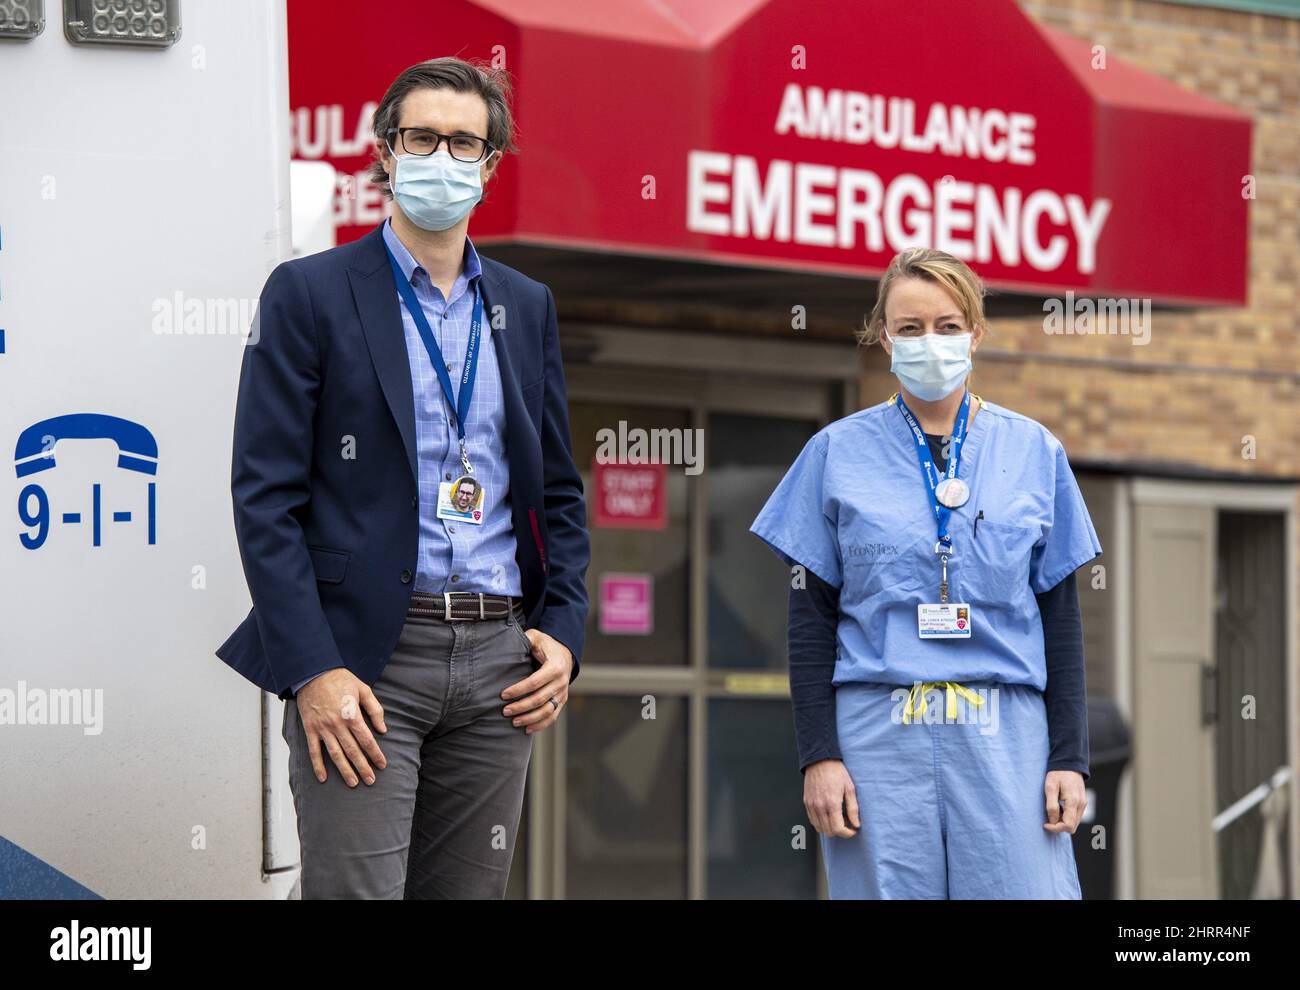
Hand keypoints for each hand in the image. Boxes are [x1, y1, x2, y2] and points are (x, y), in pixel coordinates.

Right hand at [296, 668, 387, 786]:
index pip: (367, 740)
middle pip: (353, 751)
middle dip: (363, 767)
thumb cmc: (341, 679)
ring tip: (353, 783)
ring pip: (335, 754)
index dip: (375, 754)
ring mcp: (322, 728)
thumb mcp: (363, 690)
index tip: (382, 765)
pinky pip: (314, 751)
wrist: (313, 672)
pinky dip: (318, 765)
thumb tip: (383, 729)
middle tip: (371, 781)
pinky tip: (323, 778)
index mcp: (352, 715)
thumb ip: (375, 710)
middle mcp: (337, 724)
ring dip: (344, 770)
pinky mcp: (310, 729)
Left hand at [501, 630, 572, 734]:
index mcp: (555, 666)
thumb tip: (507, 644)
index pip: (534, 682)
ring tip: (513, 722)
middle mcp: (562, 681)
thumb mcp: (536, 637)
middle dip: (521, 706)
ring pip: (547, 711)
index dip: (518, 690)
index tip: (503, 695)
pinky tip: (526, 729)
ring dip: (530, 719)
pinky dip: (540, 725)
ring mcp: (563, 693)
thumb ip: (524, 639)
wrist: (565, 653)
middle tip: (505, 711)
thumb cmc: (546, 645)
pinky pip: (553, 716)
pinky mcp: (562, 700)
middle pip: (540, 699)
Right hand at [804, 759, 859, 836]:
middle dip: (840, 831)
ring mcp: (811, 805)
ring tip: (837, 818)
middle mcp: (819, 806)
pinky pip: (812, 820)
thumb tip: (856, 824)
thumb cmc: (836, 772)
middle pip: (828, 831)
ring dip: (829, 827)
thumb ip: (853, 808)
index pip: (838, 829)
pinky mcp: (806, 802)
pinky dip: (821, 822)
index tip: (853, 830)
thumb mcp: (849, 788)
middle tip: (847, 823)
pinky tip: (828, 814)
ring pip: (819, 828)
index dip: (847, 833)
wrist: (820, 760)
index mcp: (832, 803)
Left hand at [1044, 769, 1086, 832]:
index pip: (1068, 825)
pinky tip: (1058, 808)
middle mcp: (1081, 805)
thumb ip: (1052, 805)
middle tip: (1047, 818)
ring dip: (1063, 821)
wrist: (1069, 763)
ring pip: (1074, 823)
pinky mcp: (1082, 802)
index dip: (1055, 828)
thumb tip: (1052, 820)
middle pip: (1072, 827)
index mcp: (1073, 802)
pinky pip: (1075, 816)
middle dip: (1059, 826)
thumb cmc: (1057, 774)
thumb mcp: (1050, 787)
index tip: (1045, 824)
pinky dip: (1067, 817)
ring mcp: (1083, 804)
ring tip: (1052, 811)